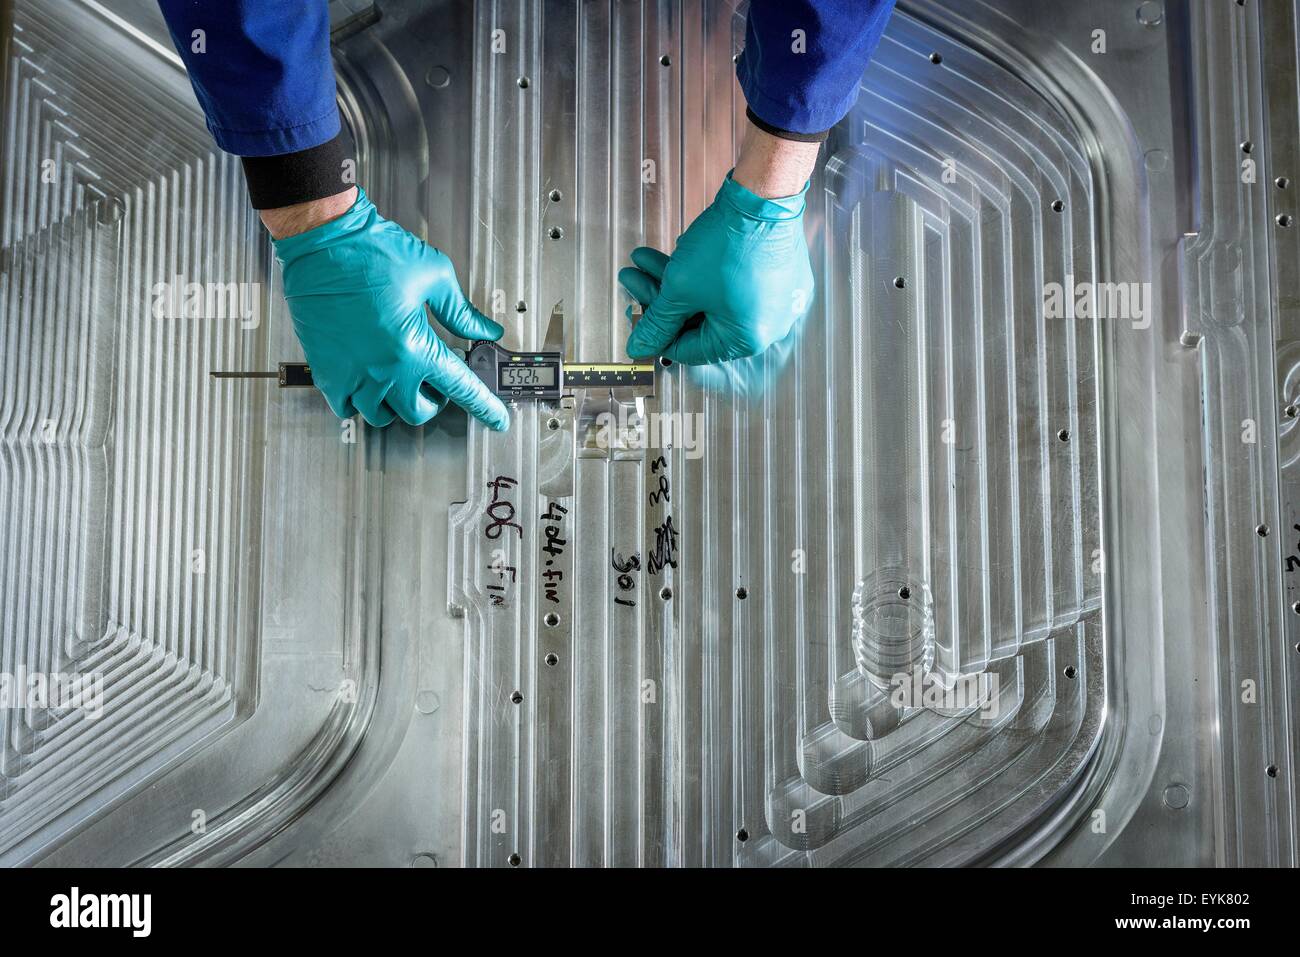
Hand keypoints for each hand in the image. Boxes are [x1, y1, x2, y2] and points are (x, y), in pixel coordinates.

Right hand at [269, 188, 508, 430]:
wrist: (324, 240)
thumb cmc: (373, 251)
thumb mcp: (434, 276)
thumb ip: (462, 312)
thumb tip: (486, 331)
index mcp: (414, 347)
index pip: (461, 389)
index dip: (484, 407)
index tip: (497, 419)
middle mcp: (383, 368)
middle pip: (417, 412)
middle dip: (432, 401)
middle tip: (433, 380)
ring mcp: (352, 373)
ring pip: (380, 415)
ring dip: (396, 403)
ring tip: (400, 378)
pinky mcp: (326, 370)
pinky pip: (345, 408)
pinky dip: (360, 402)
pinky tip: (368, 381)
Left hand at [618, 123, 816, 366]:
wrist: (764, 195)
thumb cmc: (731, 242)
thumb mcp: (680, 288)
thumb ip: (657, 322)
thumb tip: (640, 346)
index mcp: (747, 340)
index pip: (689, 349)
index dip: (656, 334)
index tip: (638, 320)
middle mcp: (767, 325)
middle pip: (699, 321)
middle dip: (662, 298)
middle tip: (635, 280)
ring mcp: (775, 300)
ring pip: (714, 298)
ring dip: (677, 280)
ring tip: (646, 260)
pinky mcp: (778, 275)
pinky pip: (734, 284)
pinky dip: (706, 274)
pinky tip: (681, 254)